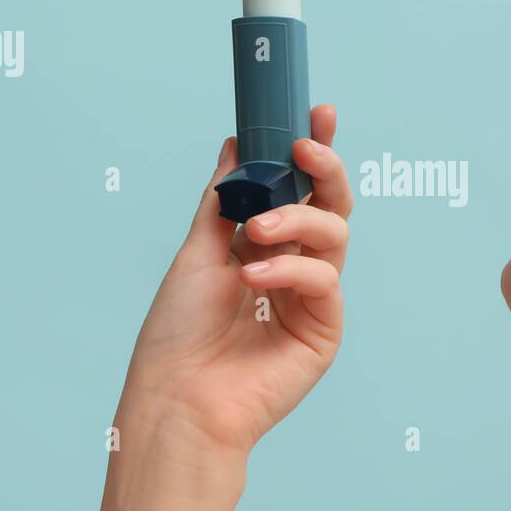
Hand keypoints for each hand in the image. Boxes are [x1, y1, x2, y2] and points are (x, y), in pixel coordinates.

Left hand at [72, 105, 351, 510]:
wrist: (177, 399)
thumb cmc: (178, 335)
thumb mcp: (197, 251)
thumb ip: (225, 198)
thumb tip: (234, 145)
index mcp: (263, 246)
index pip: (297, 189)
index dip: (310, 150)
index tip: (313, 111)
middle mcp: (293, 267)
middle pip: (329, 205)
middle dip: (324, 168)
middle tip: (305, 145)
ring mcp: (312, 298)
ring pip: (333, 234)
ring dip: (297, 220)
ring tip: (257, 231)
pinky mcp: (324, 329)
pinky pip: (324, 280)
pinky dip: (291, 269)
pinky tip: (255, 275)